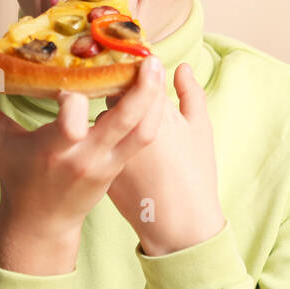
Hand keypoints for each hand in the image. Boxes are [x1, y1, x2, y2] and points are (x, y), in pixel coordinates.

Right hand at [0, 51, 166, 272]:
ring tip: (156, 66)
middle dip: (142, 90)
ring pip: (145, 130)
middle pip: (125, 124)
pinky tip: (155, 87)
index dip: (74, 102)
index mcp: (55, 151)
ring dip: (156, 98)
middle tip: (149, 57)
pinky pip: (147, 137)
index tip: (72, 80)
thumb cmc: (17, 176)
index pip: (70, 125)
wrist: (42, 224)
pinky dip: (155, 112)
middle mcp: (87, 157)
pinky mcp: (123, 165)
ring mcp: (109, 163)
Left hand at [103, 60, 224, 256]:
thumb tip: (181, 67)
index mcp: (154, 114)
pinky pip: (88, 142)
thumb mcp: (201, 129)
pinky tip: (101, 137)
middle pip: (109, 93)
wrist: (177, 221)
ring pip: (95, 119)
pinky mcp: (96, 168)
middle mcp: (124, 129)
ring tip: (112, 112)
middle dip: (112, 86)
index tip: (139, 66)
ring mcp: (106, 150)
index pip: (135, 79)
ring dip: (102, 113)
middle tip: (118, 83)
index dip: (135, 71)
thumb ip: (191, 94)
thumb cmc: (196, 174)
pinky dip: (93, 136)